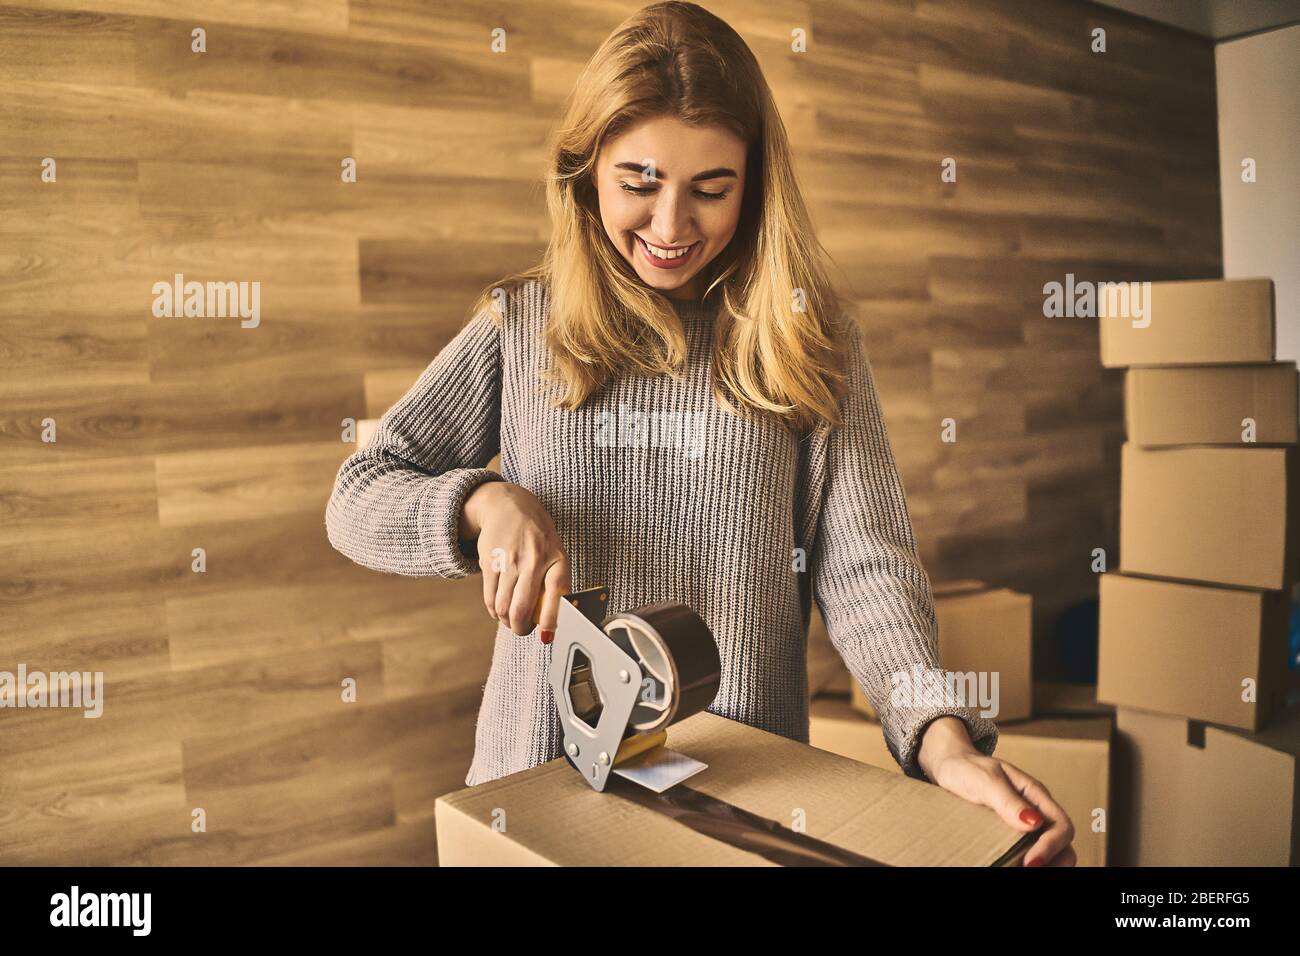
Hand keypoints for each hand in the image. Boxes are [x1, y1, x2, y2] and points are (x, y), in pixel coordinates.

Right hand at [461, 482, 571, 639]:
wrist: (508, 506)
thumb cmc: (538, 535)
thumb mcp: (555, 552)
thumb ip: (555, 582)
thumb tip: (550, 620)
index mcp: (556, 558)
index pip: (556, 594)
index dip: (550, 620)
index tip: (545, 636)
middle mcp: (533, 559)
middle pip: (521, 608)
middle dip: (520, 628)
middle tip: (522, 630)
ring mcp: (509, 561)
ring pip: (503, 607)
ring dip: (505, 620)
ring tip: (510, 620)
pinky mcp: (489, 562)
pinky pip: (490, 597)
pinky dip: (494, 610)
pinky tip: (498, 609)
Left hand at [917, 716, 1075, 866]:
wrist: (948, 766)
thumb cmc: (966, 768)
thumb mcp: (984, 780)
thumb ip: (1007, 800)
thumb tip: (1035, 823)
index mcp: (1036, 795)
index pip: (1061, 825)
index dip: (1051, 847)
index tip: (1030, 863)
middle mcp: (1036, 811)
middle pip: (1064, 843)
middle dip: (1055, 861)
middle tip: (1028, 870)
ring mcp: (1025, 824)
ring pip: (1052, 851)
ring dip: (1047, 863)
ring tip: (1023, 869)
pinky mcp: (1011, 834)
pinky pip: (1030, 851)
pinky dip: (1029, 862)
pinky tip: (1014, 865)